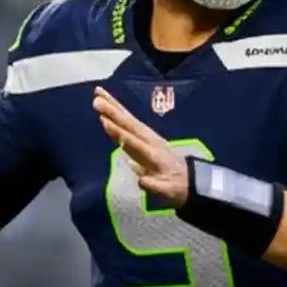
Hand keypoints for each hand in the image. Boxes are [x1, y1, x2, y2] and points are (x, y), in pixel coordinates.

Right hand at [93, 86, 189, 204]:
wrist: (190, 180)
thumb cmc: (176, 188)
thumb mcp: (168, 192)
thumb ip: (154, 186)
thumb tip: (141, 181)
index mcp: (155, 156)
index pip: (135, 143)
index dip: (121, 134)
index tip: (105, 122)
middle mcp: (151, 142)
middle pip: (130, 125)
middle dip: (114, 113)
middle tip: (96, 101)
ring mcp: (149, 138)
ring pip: (129, 120)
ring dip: (114, 107)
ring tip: (98, 94)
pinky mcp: (145, 137)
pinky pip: (129, 123)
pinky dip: (119, 113)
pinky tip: (107, 107)